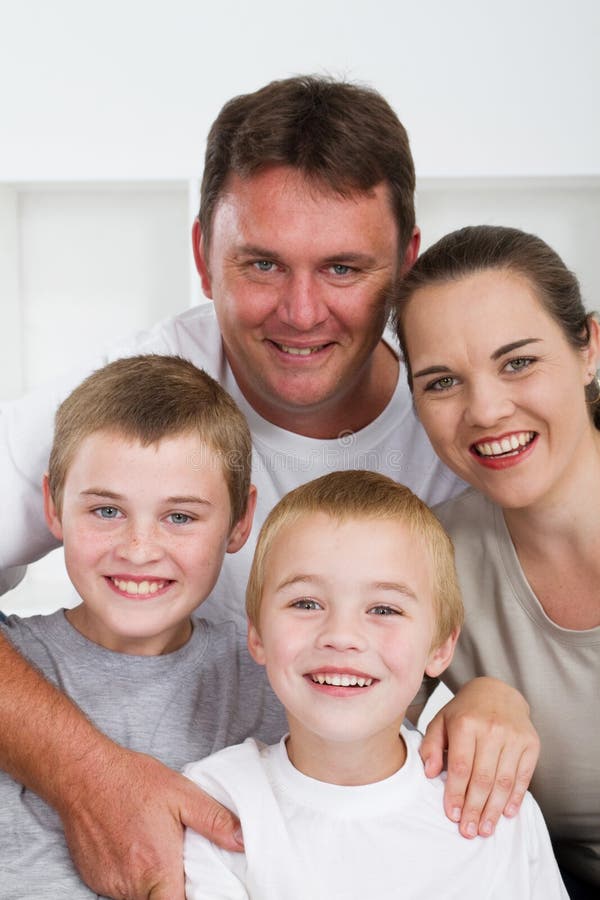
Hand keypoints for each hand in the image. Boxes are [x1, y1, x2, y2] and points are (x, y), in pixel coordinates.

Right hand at [58, 744, 242, 899]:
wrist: (83, 774)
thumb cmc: (132, 781)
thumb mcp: (181, 793)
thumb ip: (214, 821)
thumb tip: (242, 842)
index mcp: (158, 869)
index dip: (194, 898)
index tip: (200, 885)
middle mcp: (131, 885)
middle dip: (174, 888)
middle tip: (180, 859)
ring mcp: (110, 885)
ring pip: (140, 896)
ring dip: (153, 881)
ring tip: (156, 848)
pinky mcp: (94, 879)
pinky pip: (120, 888)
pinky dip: (131, 875)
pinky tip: (134, 846)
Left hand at [419, 677, 539, 838]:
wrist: (498, 691)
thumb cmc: (465, 711)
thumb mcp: (441, 721)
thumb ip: (431, 746)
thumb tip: (431, 774)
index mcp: (465, 723)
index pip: (461, 767)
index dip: (456, 794)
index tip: (452, 815)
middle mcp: (491, 729)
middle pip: (483, 778)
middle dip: (475, 808)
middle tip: (469, 831)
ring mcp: (513, 736)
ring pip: (503, 781)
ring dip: (494, 809)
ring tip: (485, 828)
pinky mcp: (531, 743)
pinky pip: (523, 776)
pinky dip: (516, 797)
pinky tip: (507, 813)